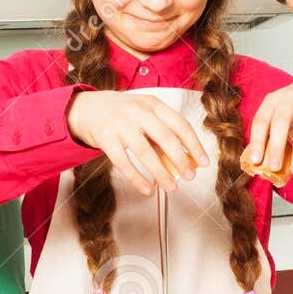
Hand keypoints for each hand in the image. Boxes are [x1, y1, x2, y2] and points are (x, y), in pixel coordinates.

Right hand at [66, 90, 208, 195]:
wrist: (88, 108)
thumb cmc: (125, 115)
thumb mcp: (145, 115)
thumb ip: (162, 134)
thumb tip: (186, 160)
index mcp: (153, 104)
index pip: (179, 124)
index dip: (194, 144)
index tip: (203, 162)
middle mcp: (138, 111)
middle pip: (164, 137)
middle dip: (180, 159)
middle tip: (190, 176)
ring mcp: (120, 123)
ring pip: (144, 151)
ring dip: (160, 172)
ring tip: (172, 188)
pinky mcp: (105, 137)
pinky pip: (123, 161)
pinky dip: (136, 177)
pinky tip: (147, 189)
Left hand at [244, 74, 292, 179]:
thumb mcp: (281, 113)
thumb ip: (273, 134)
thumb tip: (265, 165)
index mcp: (273, 100)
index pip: (261, 120)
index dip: (257, 140)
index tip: (256, 161)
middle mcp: (289, 97)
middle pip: (281, 121)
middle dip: (277, 146)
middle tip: (275, 167)